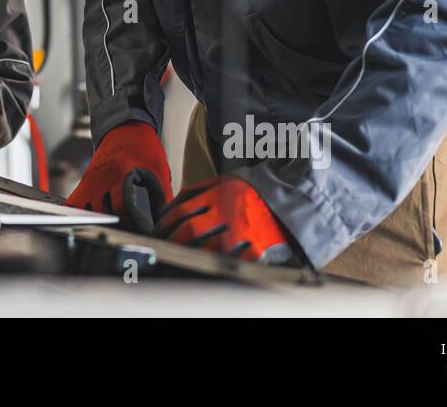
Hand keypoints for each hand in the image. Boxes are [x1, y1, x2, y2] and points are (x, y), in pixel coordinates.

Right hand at [65, 121, 172, 231]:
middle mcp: (101, 177)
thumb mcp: (159, 168)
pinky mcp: (84, 182)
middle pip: (105, 213)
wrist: (124, 128)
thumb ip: (163, 194)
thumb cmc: (143, 146)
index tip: (146, 231)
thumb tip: (167, 219)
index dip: (135, 223)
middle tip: (135, 232)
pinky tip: (96, 221)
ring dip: (103, 223)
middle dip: (121, 227)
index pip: (124, 206)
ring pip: (88, 212)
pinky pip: (75, 204)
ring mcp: (90, 180)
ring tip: (119, 229)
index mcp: (121, 172)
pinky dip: (83, 214)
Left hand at [153, 176, 295, 263]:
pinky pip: (226, 261)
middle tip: (167, 247)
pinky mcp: (253, 252)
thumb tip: (166, 209)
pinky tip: (206, 264)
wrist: (286, 199)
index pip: (179, 211)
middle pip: (188, 232)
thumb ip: (193, 193)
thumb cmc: (249, 192)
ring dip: (190, 254)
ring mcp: (239, 234)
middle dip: (173, 241)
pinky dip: (213, 263)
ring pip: (204, 249)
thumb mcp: (220, 183)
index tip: (159, 232)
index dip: (164, 224)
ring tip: (182, 257)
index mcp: (216, 195)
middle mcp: (225, 213)